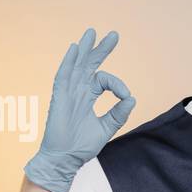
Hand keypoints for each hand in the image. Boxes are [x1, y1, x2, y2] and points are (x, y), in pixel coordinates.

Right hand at [24, 27, 135, 191]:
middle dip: (101, 49)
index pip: (104, 80)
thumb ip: (118, 114)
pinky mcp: (59, 97)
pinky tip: (76, 48)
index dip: (118, 85)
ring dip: (85, 49)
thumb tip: (132, 98)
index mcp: (88, 96)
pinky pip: (63, 75)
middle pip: (89, 64)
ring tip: (92, 32)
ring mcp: (68, 92)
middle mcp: (78, 91)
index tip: (126, 96)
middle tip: (114, 34)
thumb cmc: (82, 146)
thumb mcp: (106, 128)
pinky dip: (69, 62)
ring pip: (76, 65)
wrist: (66, 159)